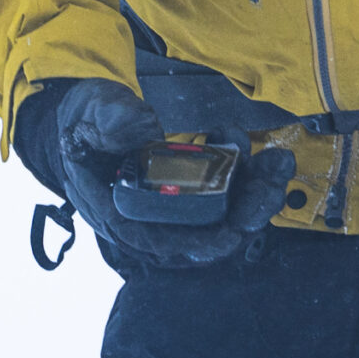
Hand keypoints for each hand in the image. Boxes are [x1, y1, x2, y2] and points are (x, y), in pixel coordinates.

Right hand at [21, 78, 294, 268]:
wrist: (85, 119)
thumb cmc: (81, 123)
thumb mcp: (85, 114)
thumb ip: (108, 118)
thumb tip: (141, 123)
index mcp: (119, 214)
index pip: (164, 243)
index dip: (202, 242)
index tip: (233, 232)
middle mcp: (151, 219)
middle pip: (207, 231)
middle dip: (247, 211)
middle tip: (274, 180)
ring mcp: (175, 205)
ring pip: (224, 213)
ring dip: (255, 191)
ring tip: (277, 160)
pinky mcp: (190, 187)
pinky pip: (225, 190)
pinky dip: (245, 174)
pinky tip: (250, 145)